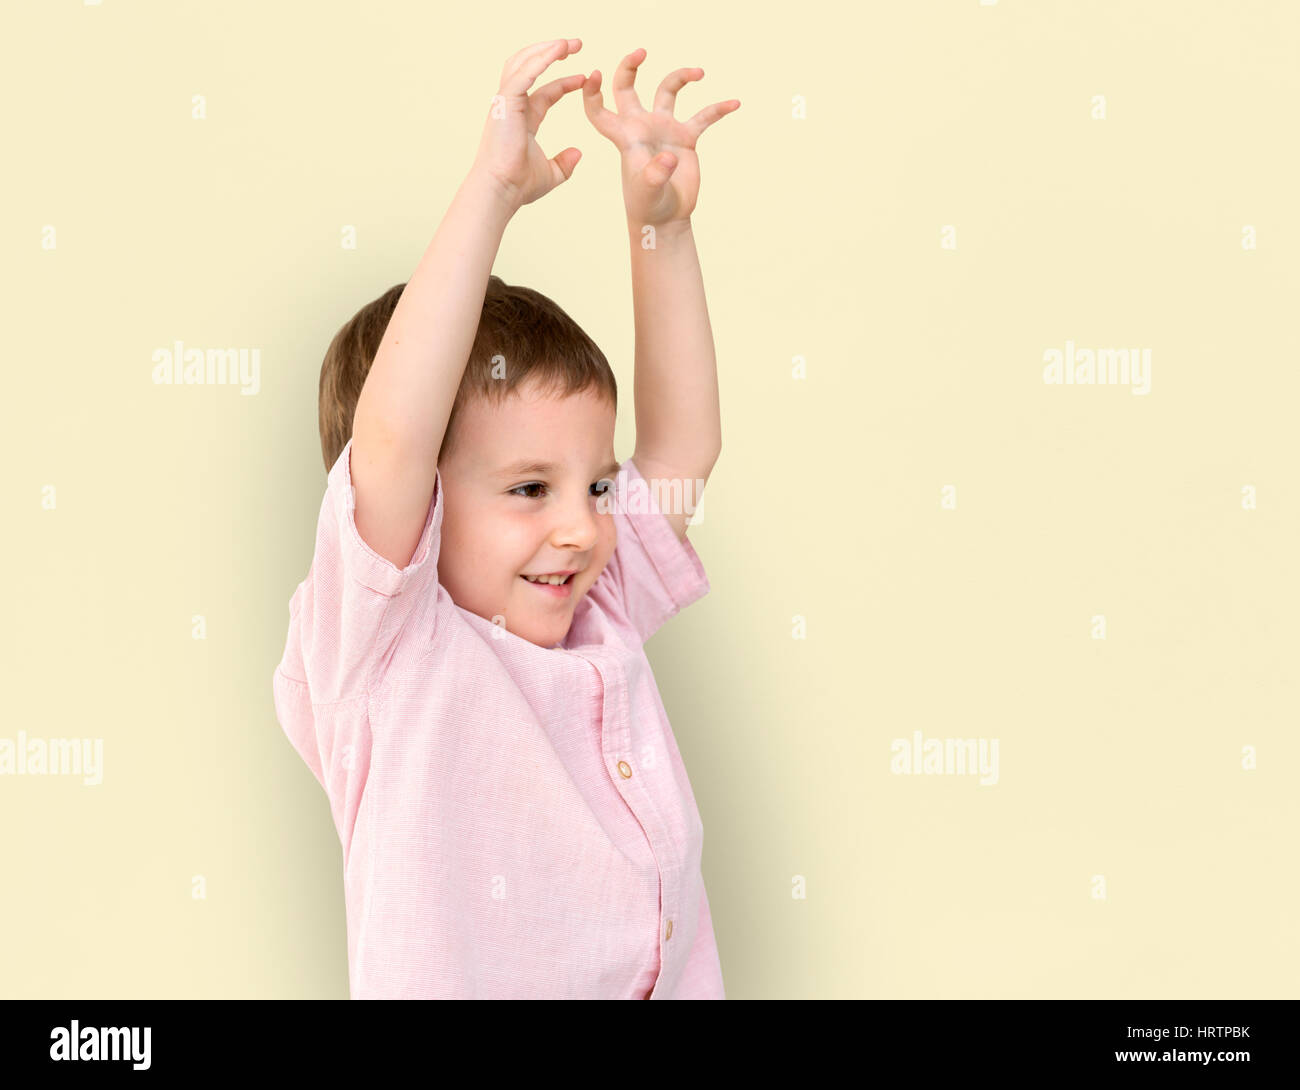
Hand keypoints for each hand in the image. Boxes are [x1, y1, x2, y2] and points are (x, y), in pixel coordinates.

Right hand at [471, 38, 587, 209]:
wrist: (501, 190)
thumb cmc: (518, 186)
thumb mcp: (550, 174)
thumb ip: (564, 164)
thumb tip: (578, 153)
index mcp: (522, 119)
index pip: (544, 92)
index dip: (564, 83)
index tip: (584, 78)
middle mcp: (511, 106)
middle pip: (529, 68)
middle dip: (551, 53)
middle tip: (576, 45)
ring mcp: (506, 102)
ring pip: (523, 63)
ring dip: (546, 49)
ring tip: (569, 42)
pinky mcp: (505, 102)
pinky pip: (524, 73)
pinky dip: (541, 59)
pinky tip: (558, 50)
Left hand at [582, 48, 738, 227]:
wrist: (665, 218)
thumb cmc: (648, 206)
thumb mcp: (648, 192)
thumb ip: (655, 174)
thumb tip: (669, 156)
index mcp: (625, 137)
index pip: (601, 110)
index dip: (592, 92)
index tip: (591, 73)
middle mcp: (641, 126)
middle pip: (627, 88)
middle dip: (629, 66)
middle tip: (641, 51)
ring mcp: (663, 129)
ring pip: (667, 91)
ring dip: (681, 77)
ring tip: (699, 73)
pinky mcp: (685, 138)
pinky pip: (703, 117)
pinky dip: (717, 110)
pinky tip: (734, 103)